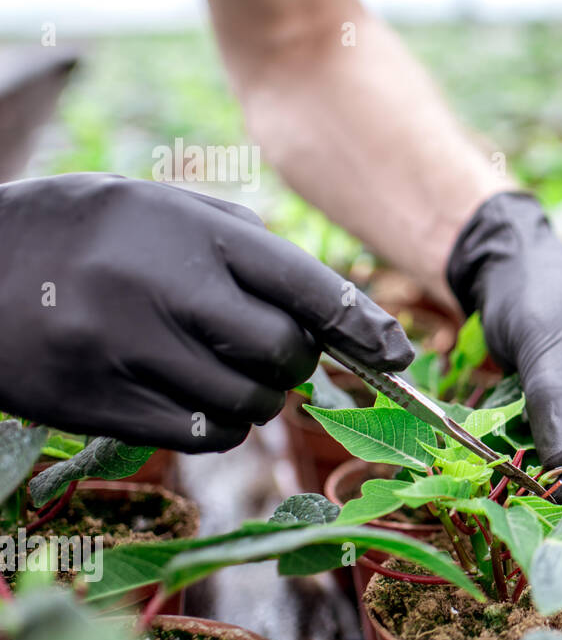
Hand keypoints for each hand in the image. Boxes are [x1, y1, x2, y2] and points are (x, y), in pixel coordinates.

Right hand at [0, 173, 412, 450]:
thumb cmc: (87, 231)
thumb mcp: (163, 206)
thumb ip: (247, 246)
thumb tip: (333, 311)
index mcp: (189, 229)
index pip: (304, 283)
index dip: (360, 322)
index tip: (396, 349)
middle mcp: (161, 288)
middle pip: (284, 354)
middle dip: (294, 361)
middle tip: (269, 350)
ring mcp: (125, 349)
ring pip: (247, 404)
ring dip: (255, 397)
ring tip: (217, 368)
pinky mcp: (96, 402)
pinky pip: (200, 434)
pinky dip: (216, 424)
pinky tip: (187, 395)